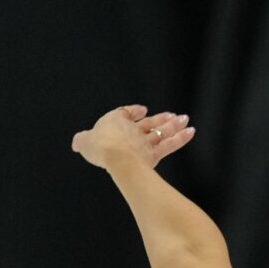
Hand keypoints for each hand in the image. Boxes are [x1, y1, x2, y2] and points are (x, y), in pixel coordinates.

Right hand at [70, 106, 193, 171]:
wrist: (115, 157)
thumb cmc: (99, 148)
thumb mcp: (85, 142)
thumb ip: (83, 141)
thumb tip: (77, 143)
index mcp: (115, 121)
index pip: (125, 113)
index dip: (133, 111)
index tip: (141, 110)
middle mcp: (133, 129)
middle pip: (149, 122)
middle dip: (161, 118)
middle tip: (173, 114)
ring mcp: (145, 140)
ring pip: (163, 131)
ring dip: (175, 125)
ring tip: (184, 119)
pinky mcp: (154, 153)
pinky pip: (171, 144)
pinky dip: (182, 137)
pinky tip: (191, 131)